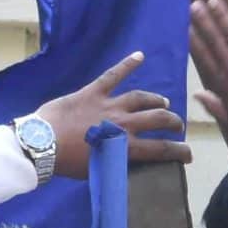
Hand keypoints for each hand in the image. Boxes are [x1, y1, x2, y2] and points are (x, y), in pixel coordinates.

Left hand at [37, 52, 190, 178]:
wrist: (40, 145)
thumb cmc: (68, 163)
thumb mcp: (99, 171)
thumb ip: (119, 164)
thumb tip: (132, 162)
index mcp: (126, 146)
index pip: (162, 149)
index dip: (180, 151)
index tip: (188, 154)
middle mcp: (124, 123)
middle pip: (158, 118)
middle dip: (173, 122)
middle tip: (176, 126)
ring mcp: (109, 105)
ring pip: (141, 98)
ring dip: (156, 100)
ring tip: (163, 102)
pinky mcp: (92, 92)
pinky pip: (113, 76)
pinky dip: (127, 64)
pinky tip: (140, 55)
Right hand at [190, 0, 227, 142]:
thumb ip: (213, 104)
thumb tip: (197, 94)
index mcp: (222, 84)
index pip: (202, 56)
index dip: (193, 39)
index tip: (185, 25)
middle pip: (214, 40)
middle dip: (203, 21)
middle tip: (194, 4)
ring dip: (222, 15)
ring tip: (213, 0)